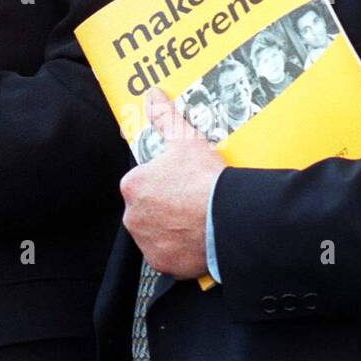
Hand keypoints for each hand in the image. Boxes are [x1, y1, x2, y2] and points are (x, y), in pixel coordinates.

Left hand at [120, 88, 225, 279]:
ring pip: (156, 232)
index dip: (163, 181)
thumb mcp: (185, 139)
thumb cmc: (206, 179)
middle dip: (165, 206)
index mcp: (132, 185)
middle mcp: (132, 217)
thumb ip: (165, 117)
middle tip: (191, 202)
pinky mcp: (163, 263)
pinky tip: (197, 239)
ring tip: (196, 219)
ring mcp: (147, 242)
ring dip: (170, 228)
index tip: (181, 183)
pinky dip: (179, 250)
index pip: (142, 183)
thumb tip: (153, 96)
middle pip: (147, 209)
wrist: (229, 218)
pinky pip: (168, 255)